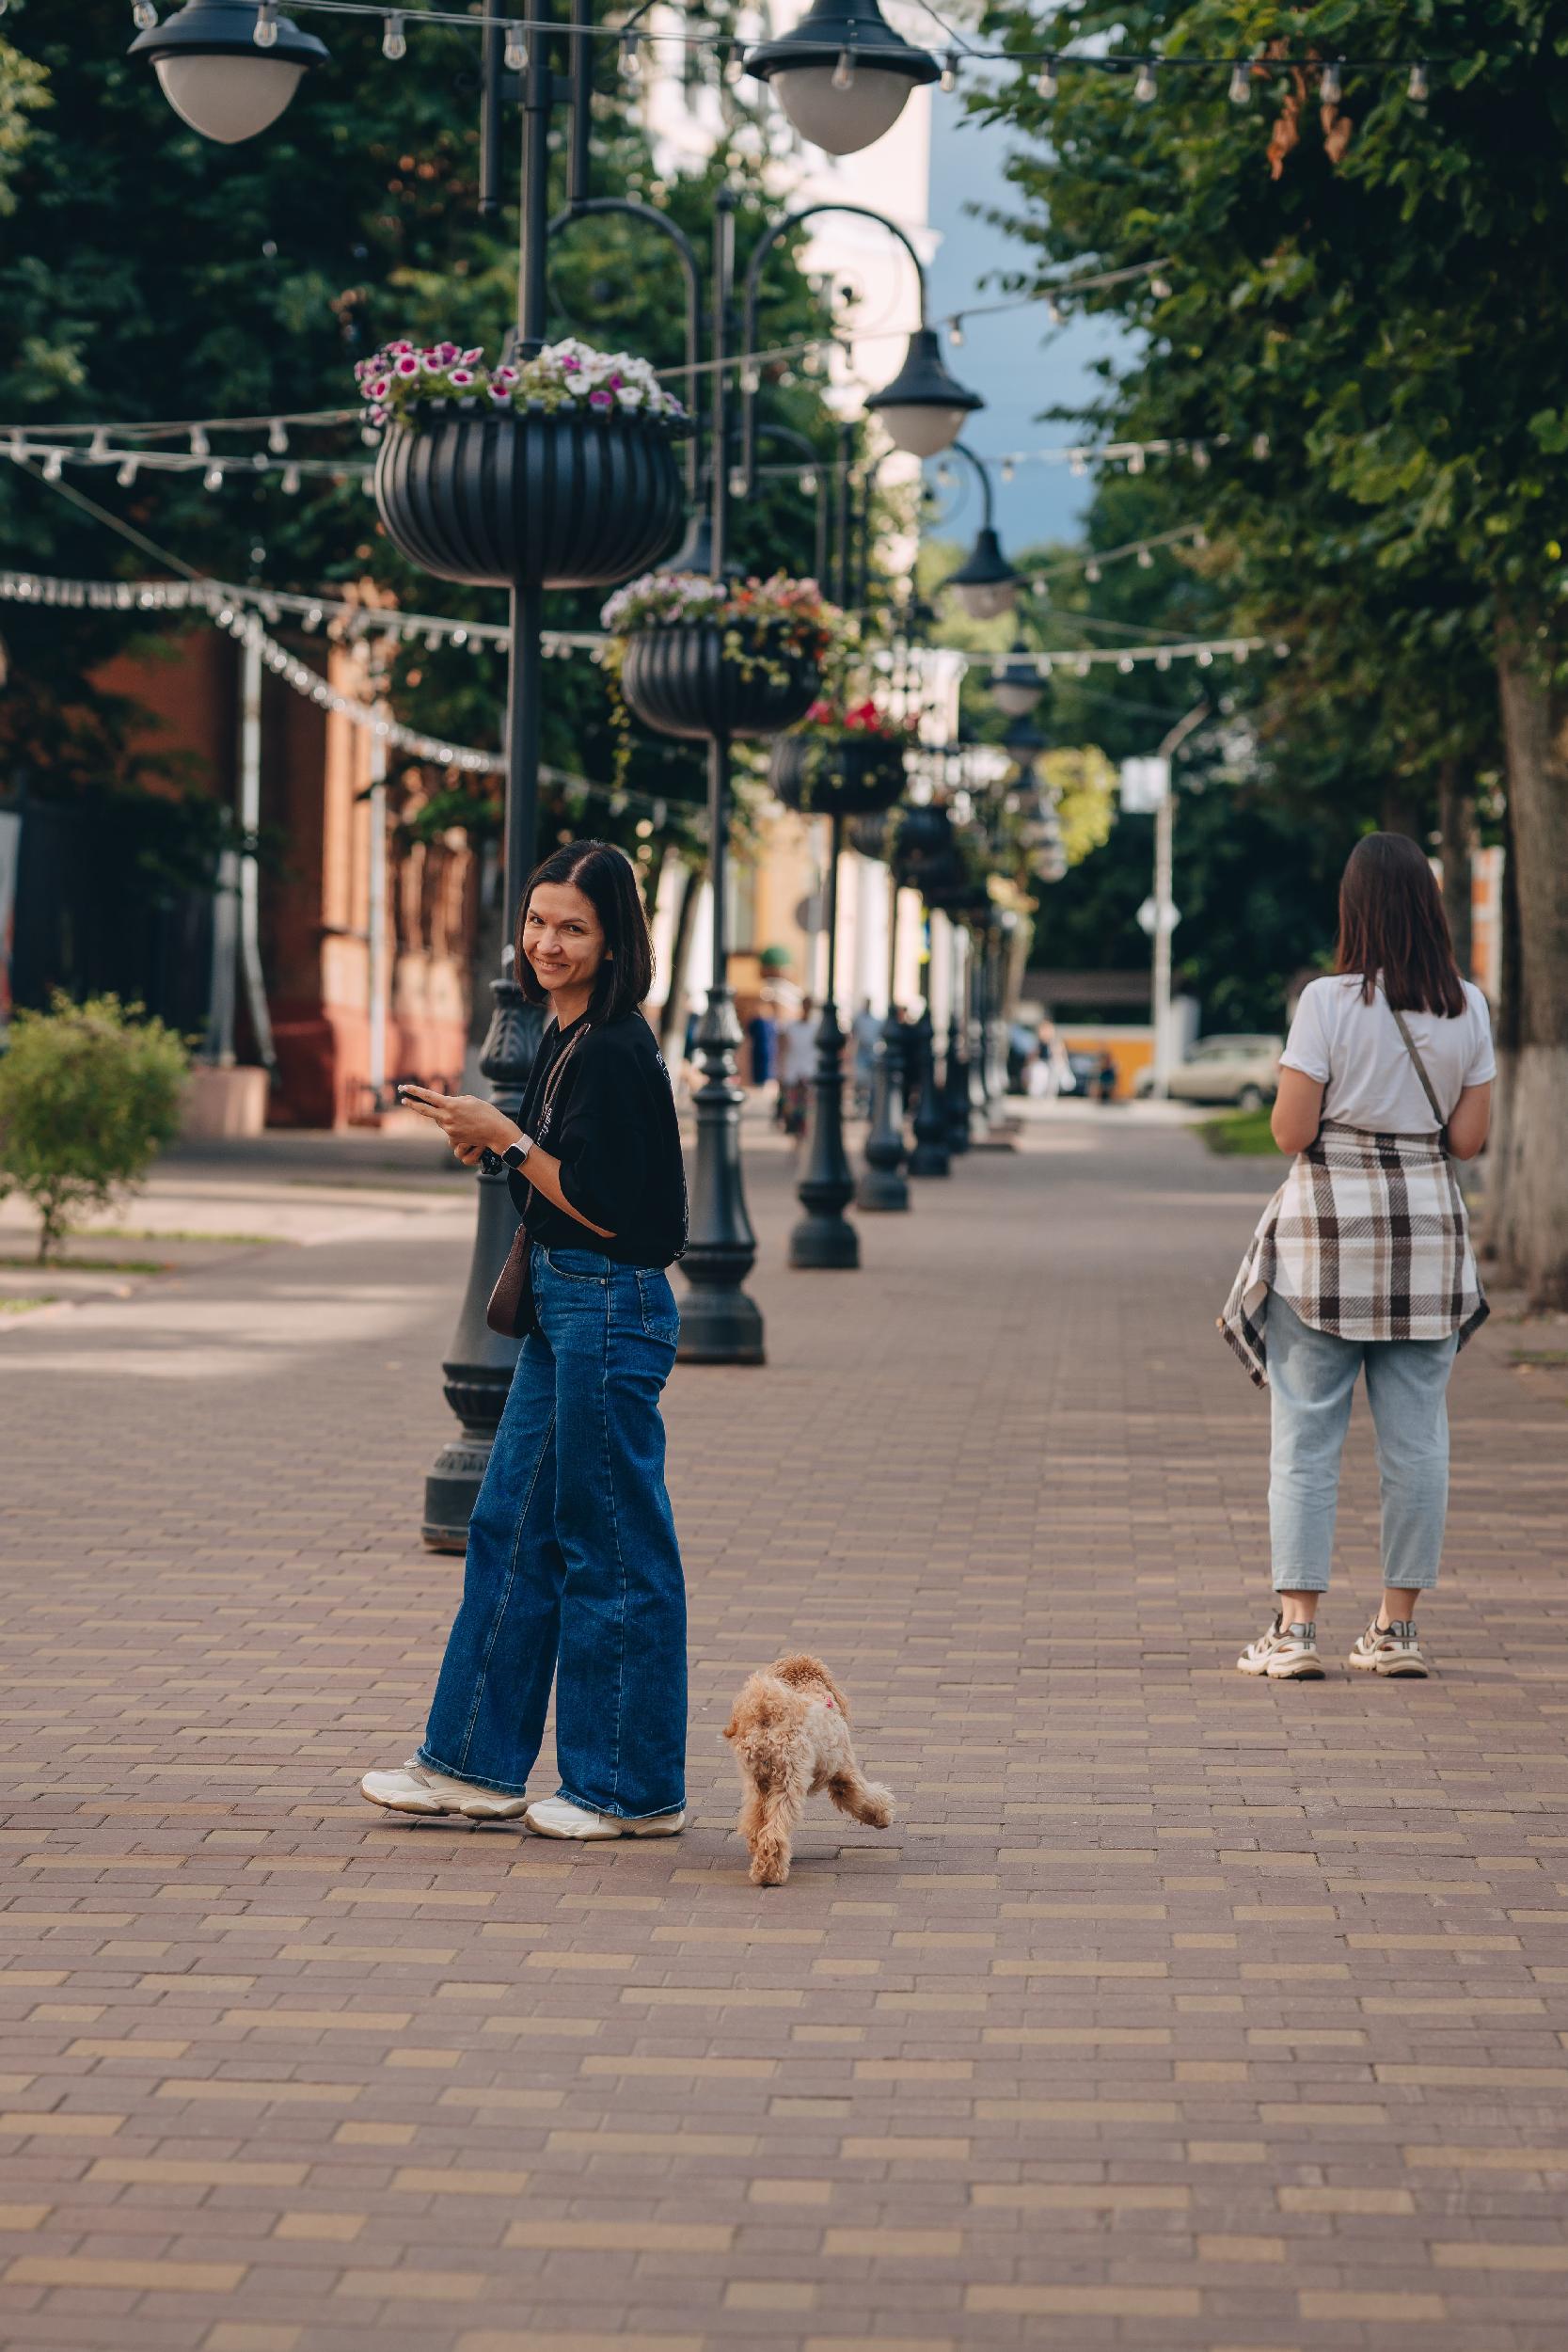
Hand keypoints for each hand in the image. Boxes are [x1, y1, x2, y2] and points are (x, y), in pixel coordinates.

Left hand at [400, 1085, 517, 1161]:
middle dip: (412, 1104)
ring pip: (439, 1119)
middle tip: (403, 1099)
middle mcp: (447, 1118)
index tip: (404, 1088)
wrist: (496, 1132)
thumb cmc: (486, 1112)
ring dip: (445, 1115)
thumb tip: (445, 1106)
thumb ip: (454, 1101)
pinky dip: (453, 1124)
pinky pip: (447, 1128)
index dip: (415, 1092)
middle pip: (424, 1111)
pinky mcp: (453, 1138)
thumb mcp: (470, 1100)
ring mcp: (449, 1129)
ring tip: (463, 1115)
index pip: (428, 1097)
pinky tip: (466, 1124)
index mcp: (451, 1105)